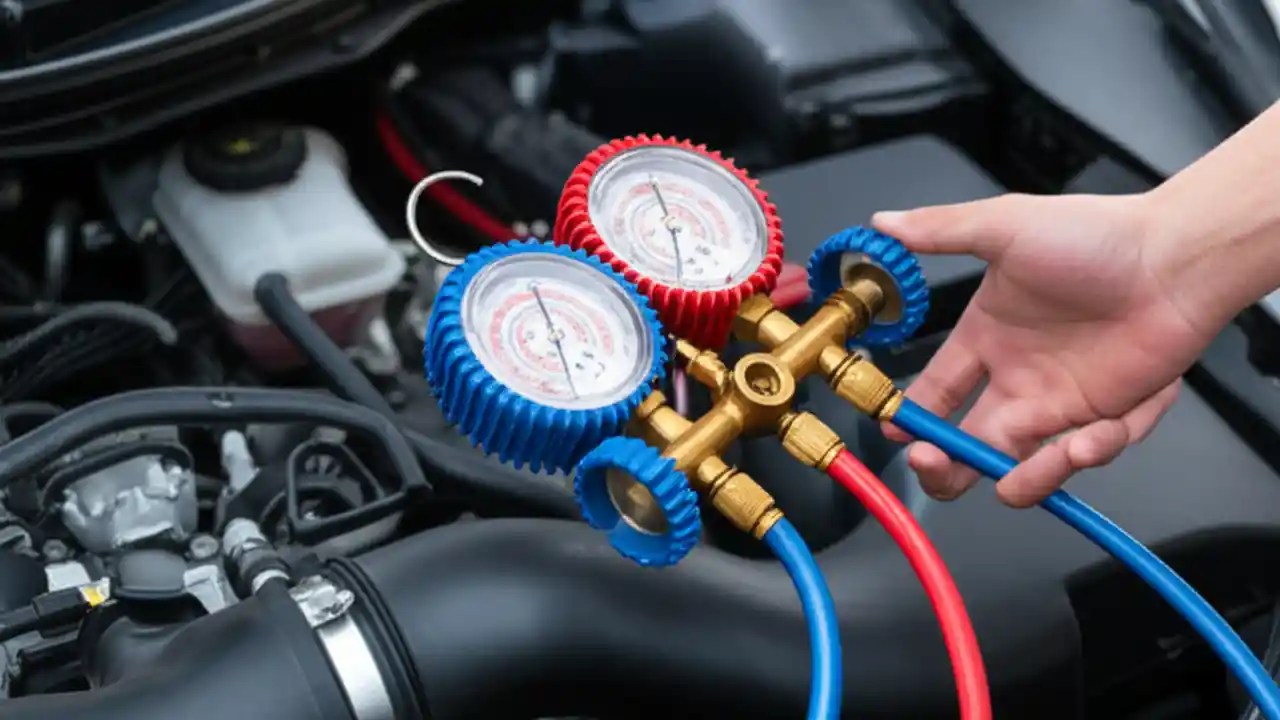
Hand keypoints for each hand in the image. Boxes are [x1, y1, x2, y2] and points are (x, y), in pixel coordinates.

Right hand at [874, 192, 1214, 506]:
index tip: (895, 431)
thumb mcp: (1004, 226)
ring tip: (1014, 479)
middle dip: (943, 467)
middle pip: (965, 443)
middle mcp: (1018, 376)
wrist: (1176, 260)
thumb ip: (939, 230)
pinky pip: (1085, 457)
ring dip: (1017, 482)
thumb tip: (883, 223)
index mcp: (987, 336)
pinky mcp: (1106, 417)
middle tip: (934, 467)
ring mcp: (1061, 402)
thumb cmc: (1097, 237)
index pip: (934, 391)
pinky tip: (1087, 439)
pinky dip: (1083, 458)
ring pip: (1021, 466)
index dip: (910, 418)